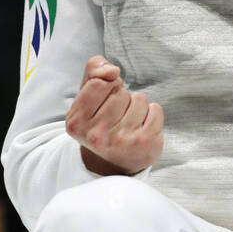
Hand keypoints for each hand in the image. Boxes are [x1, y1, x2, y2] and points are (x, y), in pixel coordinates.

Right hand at [67, 56, 163, 175]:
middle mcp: (96, 135)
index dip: (107, 85)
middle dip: (122, 97)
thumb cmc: (101, 120)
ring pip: (139, 99)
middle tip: (117, 116)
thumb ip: (93, 70)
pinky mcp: (144, 143)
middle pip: (120, 92)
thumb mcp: (87, 94)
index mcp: (76, 121)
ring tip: (129, 121)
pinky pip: (156, 110)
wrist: (114, 161)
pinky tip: (142, 126)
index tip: (106, 98)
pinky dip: (153, 114)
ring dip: (138, 106)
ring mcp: (121, 141)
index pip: (98, 83)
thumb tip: (111, 70)